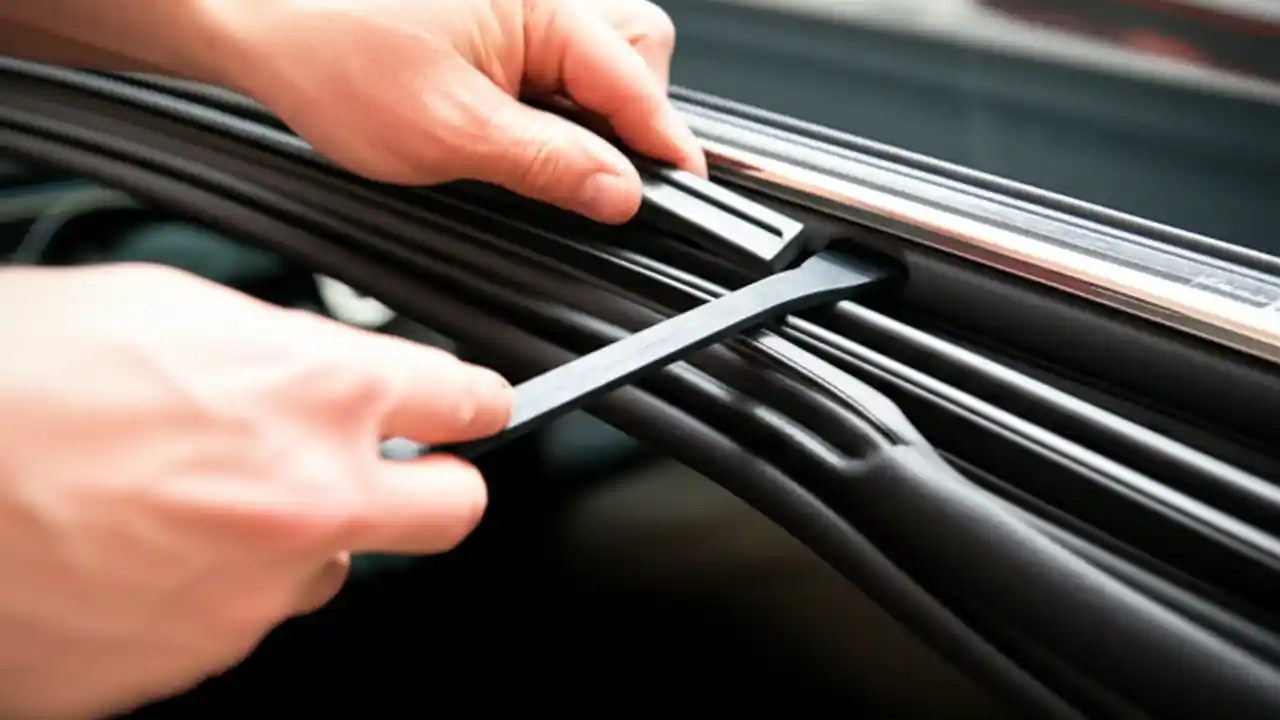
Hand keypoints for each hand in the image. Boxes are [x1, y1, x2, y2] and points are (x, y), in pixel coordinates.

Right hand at [0, 263, 511, 717]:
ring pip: (331, 571)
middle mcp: (309, 501)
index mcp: (316, 395)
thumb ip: (283, 352)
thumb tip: (332, 375)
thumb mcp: (171, 310)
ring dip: (295, 540)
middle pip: (453, 509)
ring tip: (196, 505)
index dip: (471, 402)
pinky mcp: (192, 659)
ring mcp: (255, 594)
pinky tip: (142, 551)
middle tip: (392, 472)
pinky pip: (240, 621)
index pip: (465, 401)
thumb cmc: (15, 376)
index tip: (468, 410)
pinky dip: (213, 590)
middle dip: (432, 488)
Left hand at [210, 0, 706, 223]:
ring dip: (592, 114)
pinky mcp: (493, 20)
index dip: (664, 143)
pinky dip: (555, 103)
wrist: (254, 17)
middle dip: (633, 117)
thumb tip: (619, 190)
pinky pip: (556, 59)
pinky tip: (522, 133)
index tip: (680, 192)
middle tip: (604, 175)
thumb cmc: (330, 51)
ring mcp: (517, 5)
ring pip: (599, 58)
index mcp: (542, 4)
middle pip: (635, 54)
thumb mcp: (452, 132)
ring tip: (549, 156)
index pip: (636, 80)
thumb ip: (548, 164)